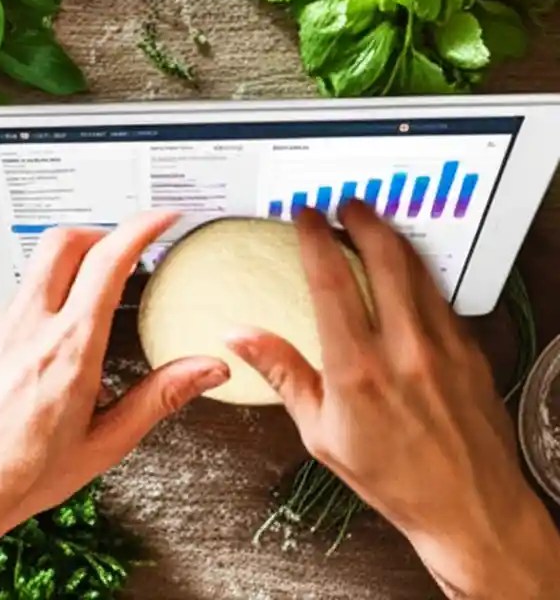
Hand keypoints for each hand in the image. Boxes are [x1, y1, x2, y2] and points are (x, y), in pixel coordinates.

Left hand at [0, 213, 229, 540]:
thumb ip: (159, 397)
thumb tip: (208, 369)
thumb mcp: (106, 442)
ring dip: (70, 264)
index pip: (107, 262)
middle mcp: (29, 328)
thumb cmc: (26, 475)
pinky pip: (17, 301)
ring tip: (95, 292)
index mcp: (69, 348)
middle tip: (125, 246)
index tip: (161, 218)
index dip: (139, 228)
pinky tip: (58, 335)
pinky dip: (46, 298)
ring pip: (36, 268)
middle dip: (100, 231)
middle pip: (63, 242)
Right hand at [228, 200, 559, 599]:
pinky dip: (421, 270)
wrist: (468, 508)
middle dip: (362, 221)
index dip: (316, 240)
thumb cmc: (392, 479)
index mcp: (357, 370)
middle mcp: (403, 350)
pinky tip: (409, 266)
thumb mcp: (320, 433)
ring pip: (419, 271)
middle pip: (384, 260)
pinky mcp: (469, 352)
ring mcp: (443, 347)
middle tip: (346, 203)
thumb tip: (240, 336)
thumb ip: (283, 373)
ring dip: (393, 238)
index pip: (332, 282)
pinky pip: (441, 295)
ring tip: (374, 221)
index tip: (306, 217)